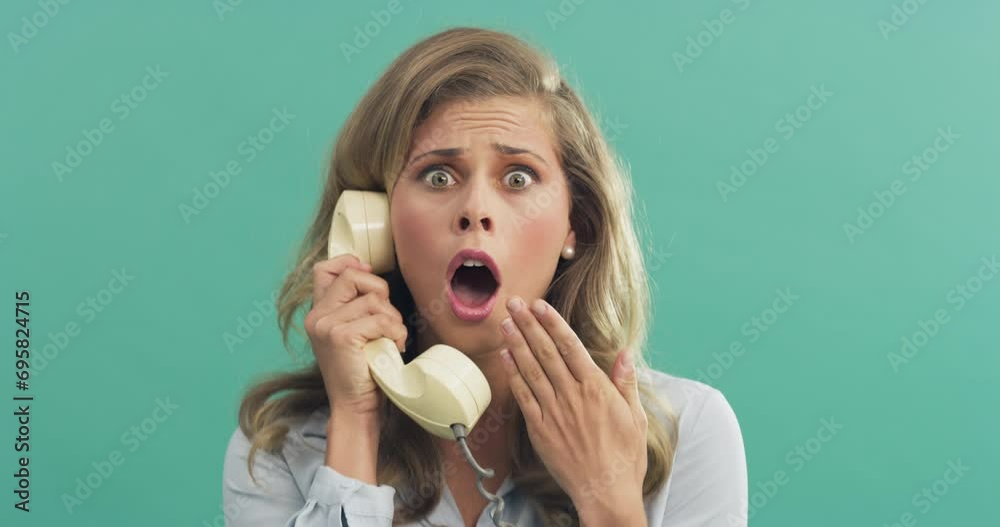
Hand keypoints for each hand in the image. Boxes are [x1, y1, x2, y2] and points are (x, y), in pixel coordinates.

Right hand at [304, 254, 407, 415]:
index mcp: (317, 313)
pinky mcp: (341, 337)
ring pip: (373, 299)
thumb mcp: (353, 332)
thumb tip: (366, 268)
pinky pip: (380, 319)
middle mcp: (317, 316)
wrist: (355, 406)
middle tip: (387, 319)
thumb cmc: (362, 369)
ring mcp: (326, 326)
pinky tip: (394, 346)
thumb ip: (354, 305)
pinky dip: (396, 332)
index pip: (324, 269)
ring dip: (393, 318)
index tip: (368, 274)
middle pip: (353, 276)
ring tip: (391, 338)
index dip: (348, 263)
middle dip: (380, 291)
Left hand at [498, 296, 647, 516]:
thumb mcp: (636, 417)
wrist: (605, 492)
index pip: (570, 347)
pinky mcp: (540, 429)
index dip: (553, 323)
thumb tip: (625, 354)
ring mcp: (554, 412)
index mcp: (597, 388)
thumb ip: (626, 383)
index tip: (540, 305)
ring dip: (516, 343)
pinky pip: (523, 397)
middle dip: (529, 324)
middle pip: (546, 352)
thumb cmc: (624, 457)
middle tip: (515, 303)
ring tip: (505, 323)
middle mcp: (572, 395)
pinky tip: (505, 358)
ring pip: (531, 370)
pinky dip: (513, 375)